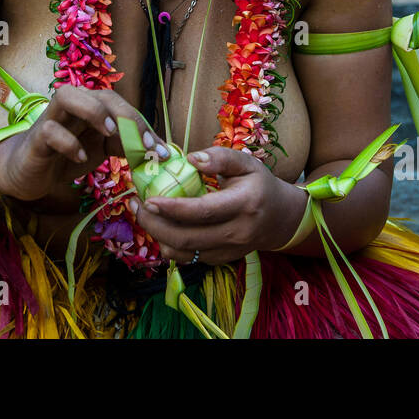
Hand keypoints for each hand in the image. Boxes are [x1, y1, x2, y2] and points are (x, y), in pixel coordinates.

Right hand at [0, 85, 167, 202]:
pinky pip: (50, 131)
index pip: (121, 105)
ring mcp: (51, 118)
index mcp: (91, 105)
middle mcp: (72, 105)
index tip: (160, 151)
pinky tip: (81, 158)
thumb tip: (160, 151)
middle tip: (143, 145)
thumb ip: (126, 146)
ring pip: (67, 96)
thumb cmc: (66, 154)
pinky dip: (68, 143)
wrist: (27, 172)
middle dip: (127, 117)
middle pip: (102, 95)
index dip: (142, 125)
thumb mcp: (102, 150)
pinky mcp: (36, 137)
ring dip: (93, 112)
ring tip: (110, 134)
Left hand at [132, 145, 307, 264]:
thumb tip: (191, 160)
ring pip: (183, 253)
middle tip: (136, 205)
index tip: (149, 199)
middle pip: (187, 238)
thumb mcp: (247, 164)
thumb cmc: (260, 186)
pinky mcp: (221, 260)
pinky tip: (161, 226)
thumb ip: (220, 157)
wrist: (281, 219)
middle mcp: (236, 233)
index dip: (173, 208)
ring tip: (142, 214)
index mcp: (243, 205)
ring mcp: (228, 251)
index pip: (203, 211)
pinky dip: (169, 244)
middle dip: (154, 225)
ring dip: (157, 236)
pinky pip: (188, 258)